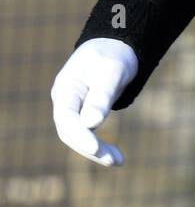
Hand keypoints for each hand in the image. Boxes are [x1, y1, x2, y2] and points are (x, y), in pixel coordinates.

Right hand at [51, 38, 138, 165]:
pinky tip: (115, 156)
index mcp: (66, 87)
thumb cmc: (114, 55)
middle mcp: (64, 100)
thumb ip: (101, 96)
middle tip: (113, 160)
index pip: (66, 116)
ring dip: (96, 151)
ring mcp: (72, 108)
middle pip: (69, 131)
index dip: (79, 134)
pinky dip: (100, 146)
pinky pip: (87, 135)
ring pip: (78, 137)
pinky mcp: (83, 115)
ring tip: (118, 161)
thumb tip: (91, 124)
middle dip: (90, 148)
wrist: (117, 46)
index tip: (95, 147)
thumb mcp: (112, 71)